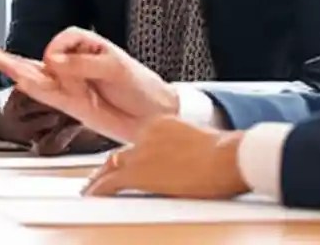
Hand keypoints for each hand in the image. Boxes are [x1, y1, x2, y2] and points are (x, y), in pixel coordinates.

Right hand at [0, 32, 175, 143]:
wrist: (154, 115)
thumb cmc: (141, 85)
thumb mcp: (116, 67)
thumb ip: (84, 64)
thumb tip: (55, 62)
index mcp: (85, 45)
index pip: (59, 43)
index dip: (57, 54)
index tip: (63, 64)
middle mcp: (72, 63)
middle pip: (36, 56)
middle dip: (10, 54)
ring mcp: (68, 83)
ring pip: (33, 74)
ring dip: (9, 65)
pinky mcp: (69, 103)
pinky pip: (43, 93)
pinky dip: (27, 85)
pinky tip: (9, 74)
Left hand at [82, 117, 247, 198]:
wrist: (228, 157)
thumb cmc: (227, 154)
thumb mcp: (204, 142)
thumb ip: (189, 148)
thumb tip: (192, 163)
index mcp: (163, 123)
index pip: (139, 140)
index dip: (133, 154)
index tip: (131, 161)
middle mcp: (146, 133)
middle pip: (122, 152)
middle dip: (112, 165)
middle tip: (102, 175)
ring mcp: (140, 152)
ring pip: (112, 166)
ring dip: (101, 178)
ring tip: (92, 188)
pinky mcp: (137, 173)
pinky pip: (110, 183)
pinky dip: (98, 190)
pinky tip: (92, 196)